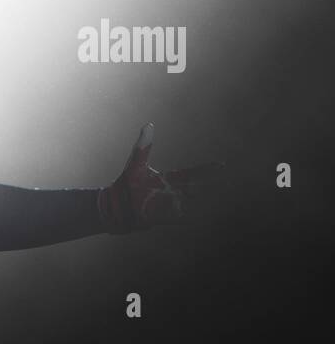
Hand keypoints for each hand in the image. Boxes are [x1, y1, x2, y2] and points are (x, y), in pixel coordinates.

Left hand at [98, 124, 223, 233]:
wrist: (116, 204)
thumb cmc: (127, 183)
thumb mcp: (135, 164)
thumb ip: (143, 146)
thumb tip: (148, 125)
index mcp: (168, 179)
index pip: (191, 173)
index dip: (206, 170)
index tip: (222, 165)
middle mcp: (171, 192)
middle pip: (195, 189)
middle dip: (210, 186)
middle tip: (228, 184)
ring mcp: (167, 205)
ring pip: (189, 204)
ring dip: (203, 203)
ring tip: (220, 203)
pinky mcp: (160, 217)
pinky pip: (177, 218)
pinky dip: (188, 217)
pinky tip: (200, 218)